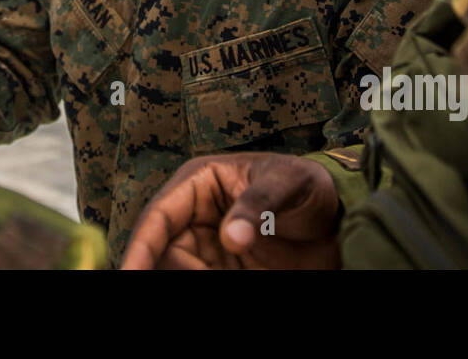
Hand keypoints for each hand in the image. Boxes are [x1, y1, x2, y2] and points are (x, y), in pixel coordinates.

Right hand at [121, 153, 341, 269]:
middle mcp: (193, 216)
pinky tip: (243, 279)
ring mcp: (206, 247)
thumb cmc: (307, 185)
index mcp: (198, 183)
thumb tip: (230, 237)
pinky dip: (209, 285)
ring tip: (235, 274)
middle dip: (176, 273)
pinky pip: (205, 281)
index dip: (141, 247)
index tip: (131, 274)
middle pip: (165, 254)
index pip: (158, 216)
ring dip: (196, 279)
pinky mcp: (221, 270)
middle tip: (214, 279)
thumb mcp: (289, 183)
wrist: (336, 218)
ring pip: (182, 271)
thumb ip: (259, 204)